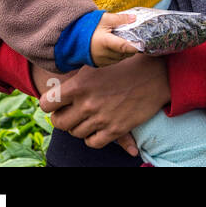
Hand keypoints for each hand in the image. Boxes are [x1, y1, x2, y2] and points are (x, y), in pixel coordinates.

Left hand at [37, 53, 169, 150]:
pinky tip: (98, 128)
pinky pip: (92, 142)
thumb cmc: (128, 63)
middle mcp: (87, 103)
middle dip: (62, 118)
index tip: (57, 102)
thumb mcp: (99, 63)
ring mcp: (101, 118)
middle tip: (71, 112)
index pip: (47, 104)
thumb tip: (58, 84)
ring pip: (75, 133)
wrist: (158, 74)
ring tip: (87, 117)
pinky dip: (92, 137)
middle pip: (59, 123)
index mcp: (80, 84)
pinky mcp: (116, 129)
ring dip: (78, 127)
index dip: (50, 104)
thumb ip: (77, 77)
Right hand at [90, 11, 143, 66]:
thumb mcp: (104, 19)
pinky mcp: (97, 63)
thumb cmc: (88, 26)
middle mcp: (103, 54)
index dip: (134, 47)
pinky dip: (117, 57)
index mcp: (105, 42)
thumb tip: (134, 18)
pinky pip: (112, 62)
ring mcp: (100, 60)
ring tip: (124, 44)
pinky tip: (116, 49)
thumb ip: (120, 19)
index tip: (141, 44)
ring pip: (118, 59)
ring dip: (124, 54)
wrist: (72, 37)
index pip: (124, 47)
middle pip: (123, 54)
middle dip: (130, 49)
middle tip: (133, 41)